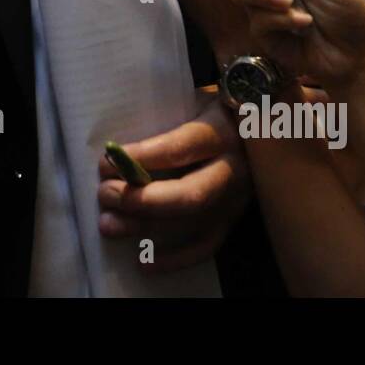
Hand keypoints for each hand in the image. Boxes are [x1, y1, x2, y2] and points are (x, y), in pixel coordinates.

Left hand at [97, 98, 248, 271]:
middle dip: (142, 200)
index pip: (179, 148)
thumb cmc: (211, 110)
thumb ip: (163, 123)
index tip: (106, 161)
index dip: (141, 158)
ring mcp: (237, 197)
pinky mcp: (234, 218)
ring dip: (147, 228)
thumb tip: (116, 152)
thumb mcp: (192, 102)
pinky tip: (144, 262)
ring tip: (109, 224)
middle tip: (106, 194)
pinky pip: (207, 244)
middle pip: (190, 194)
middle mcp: (234, 167)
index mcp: (221, 131)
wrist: (258, 122)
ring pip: (195, 222)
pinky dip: (176, 258)